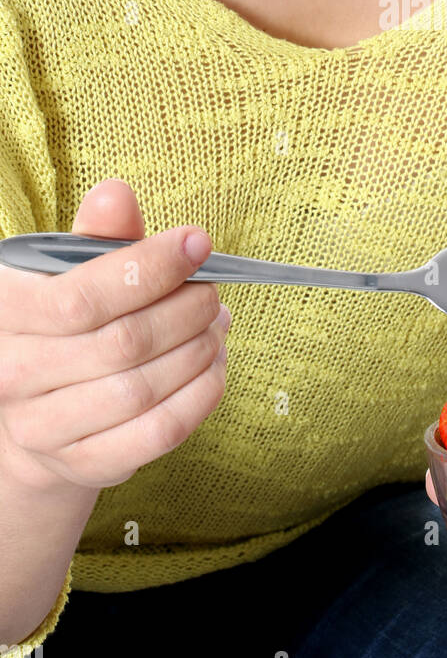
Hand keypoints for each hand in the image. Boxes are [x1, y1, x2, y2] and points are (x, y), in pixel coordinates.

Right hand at [0, 180, 229, 495]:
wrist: (38, 408)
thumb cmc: (63, 322)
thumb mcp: (69, 270)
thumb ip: (97, 236)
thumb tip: (116, 193)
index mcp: (6, 313)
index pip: (84, 296)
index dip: (151, 267)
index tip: (198, 242)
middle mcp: (14, 375)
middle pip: (124, 343)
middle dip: (185, 310)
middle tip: (212, 292)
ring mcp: (45, 429)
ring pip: (145, 388)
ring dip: (198, 350)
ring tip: (215, 325)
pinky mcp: (86, 464)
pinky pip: (160, 431)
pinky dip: (201, 395)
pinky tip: (213, 366)